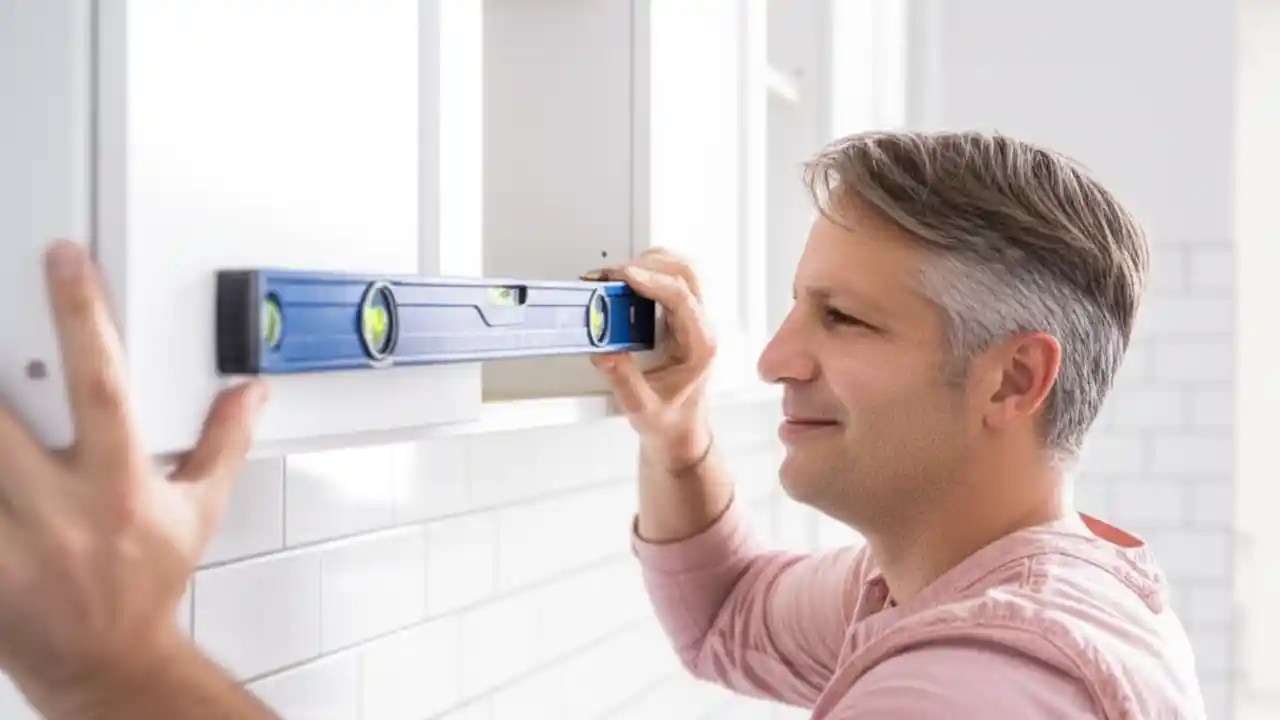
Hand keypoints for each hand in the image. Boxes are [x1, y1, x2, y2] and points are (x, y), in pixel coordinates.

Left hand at [0, 240, 266, 712]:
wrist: (107, 663)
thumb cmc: (147, 584)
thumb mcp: (198, 510)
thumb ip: (223, 442)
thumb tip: (248, 393)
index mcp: (120, 485)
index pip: (101, 382)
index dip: (82, 314)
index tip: (63, 260)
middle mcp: (62, 510)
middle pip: (1, 419)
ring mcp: (10, 544)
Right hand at [586, 248, 716, 469]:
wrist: (678, 429)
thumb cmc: (669, 420)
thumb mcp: (642, 408)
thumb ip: (623, 381)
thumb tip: (604, 351)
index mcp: (700, 345)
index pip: (682, 298)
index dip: (651, 281)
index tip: (623, 276)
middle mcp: (699, 326)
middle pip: (685, 273)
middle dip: (647, 264)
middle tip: (612, 274)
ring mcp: (691, 319)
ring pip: (679, 270)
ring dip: (646, 264)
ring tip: (613, 278)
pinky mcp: (678, 316)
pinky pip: (667, 281)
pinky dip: (644, 273)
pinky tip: (621, 284)